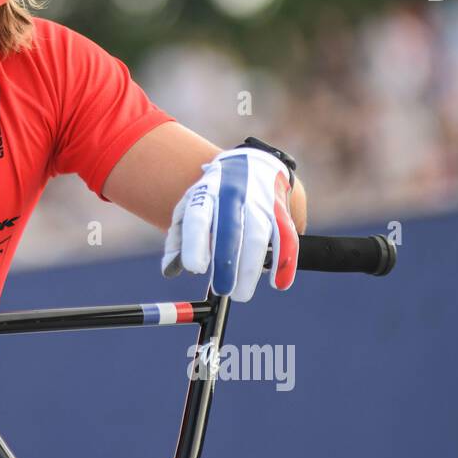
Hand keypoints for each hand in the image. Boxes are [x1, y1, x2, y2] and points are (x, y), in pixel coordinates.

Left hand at [161, 146, 298, 301]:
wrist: (251, 164)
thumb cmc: (213, 197)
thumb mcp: (189, 208)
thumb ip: (178, 240)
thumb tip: (170, 270)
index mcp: (205, 194)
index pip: (198, 217)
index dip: (196, 242)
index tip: (195, 268)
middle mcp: (233, 194)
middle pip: (231, 229)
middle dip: (227, 262)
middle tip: (222, 290)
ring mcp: (260, 201)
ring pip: (259, 235)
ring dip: (251, 268)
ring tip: (241, 293)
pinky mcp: (281, 210)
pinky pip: (287, 237)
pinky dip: (285, 262)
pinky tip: (279, 283)